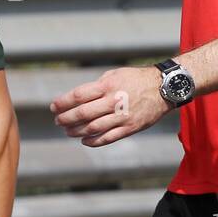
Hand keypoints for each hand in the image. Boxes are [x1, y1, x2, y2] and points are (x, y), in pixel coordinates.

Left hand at [49, 65, 170, 146]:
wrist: (164, 88)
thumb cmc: (136, 79)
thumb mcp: (115, 75)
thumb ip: (96, 87)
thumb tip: (77, 99)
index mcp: (108, 85)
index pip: (78, 95)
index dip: (63, 102)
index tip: (53, 106)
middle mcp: (114, 101)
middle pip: (82, 113)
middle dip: (66, 118)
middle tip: (57, 121)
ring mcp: (122, 117)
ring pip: (93, 128)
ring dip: (76, 131)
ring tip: (67, 130)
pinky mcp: (130, 128)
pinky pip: (108, 138)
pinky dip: (93, 141)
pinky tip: (84, 140)